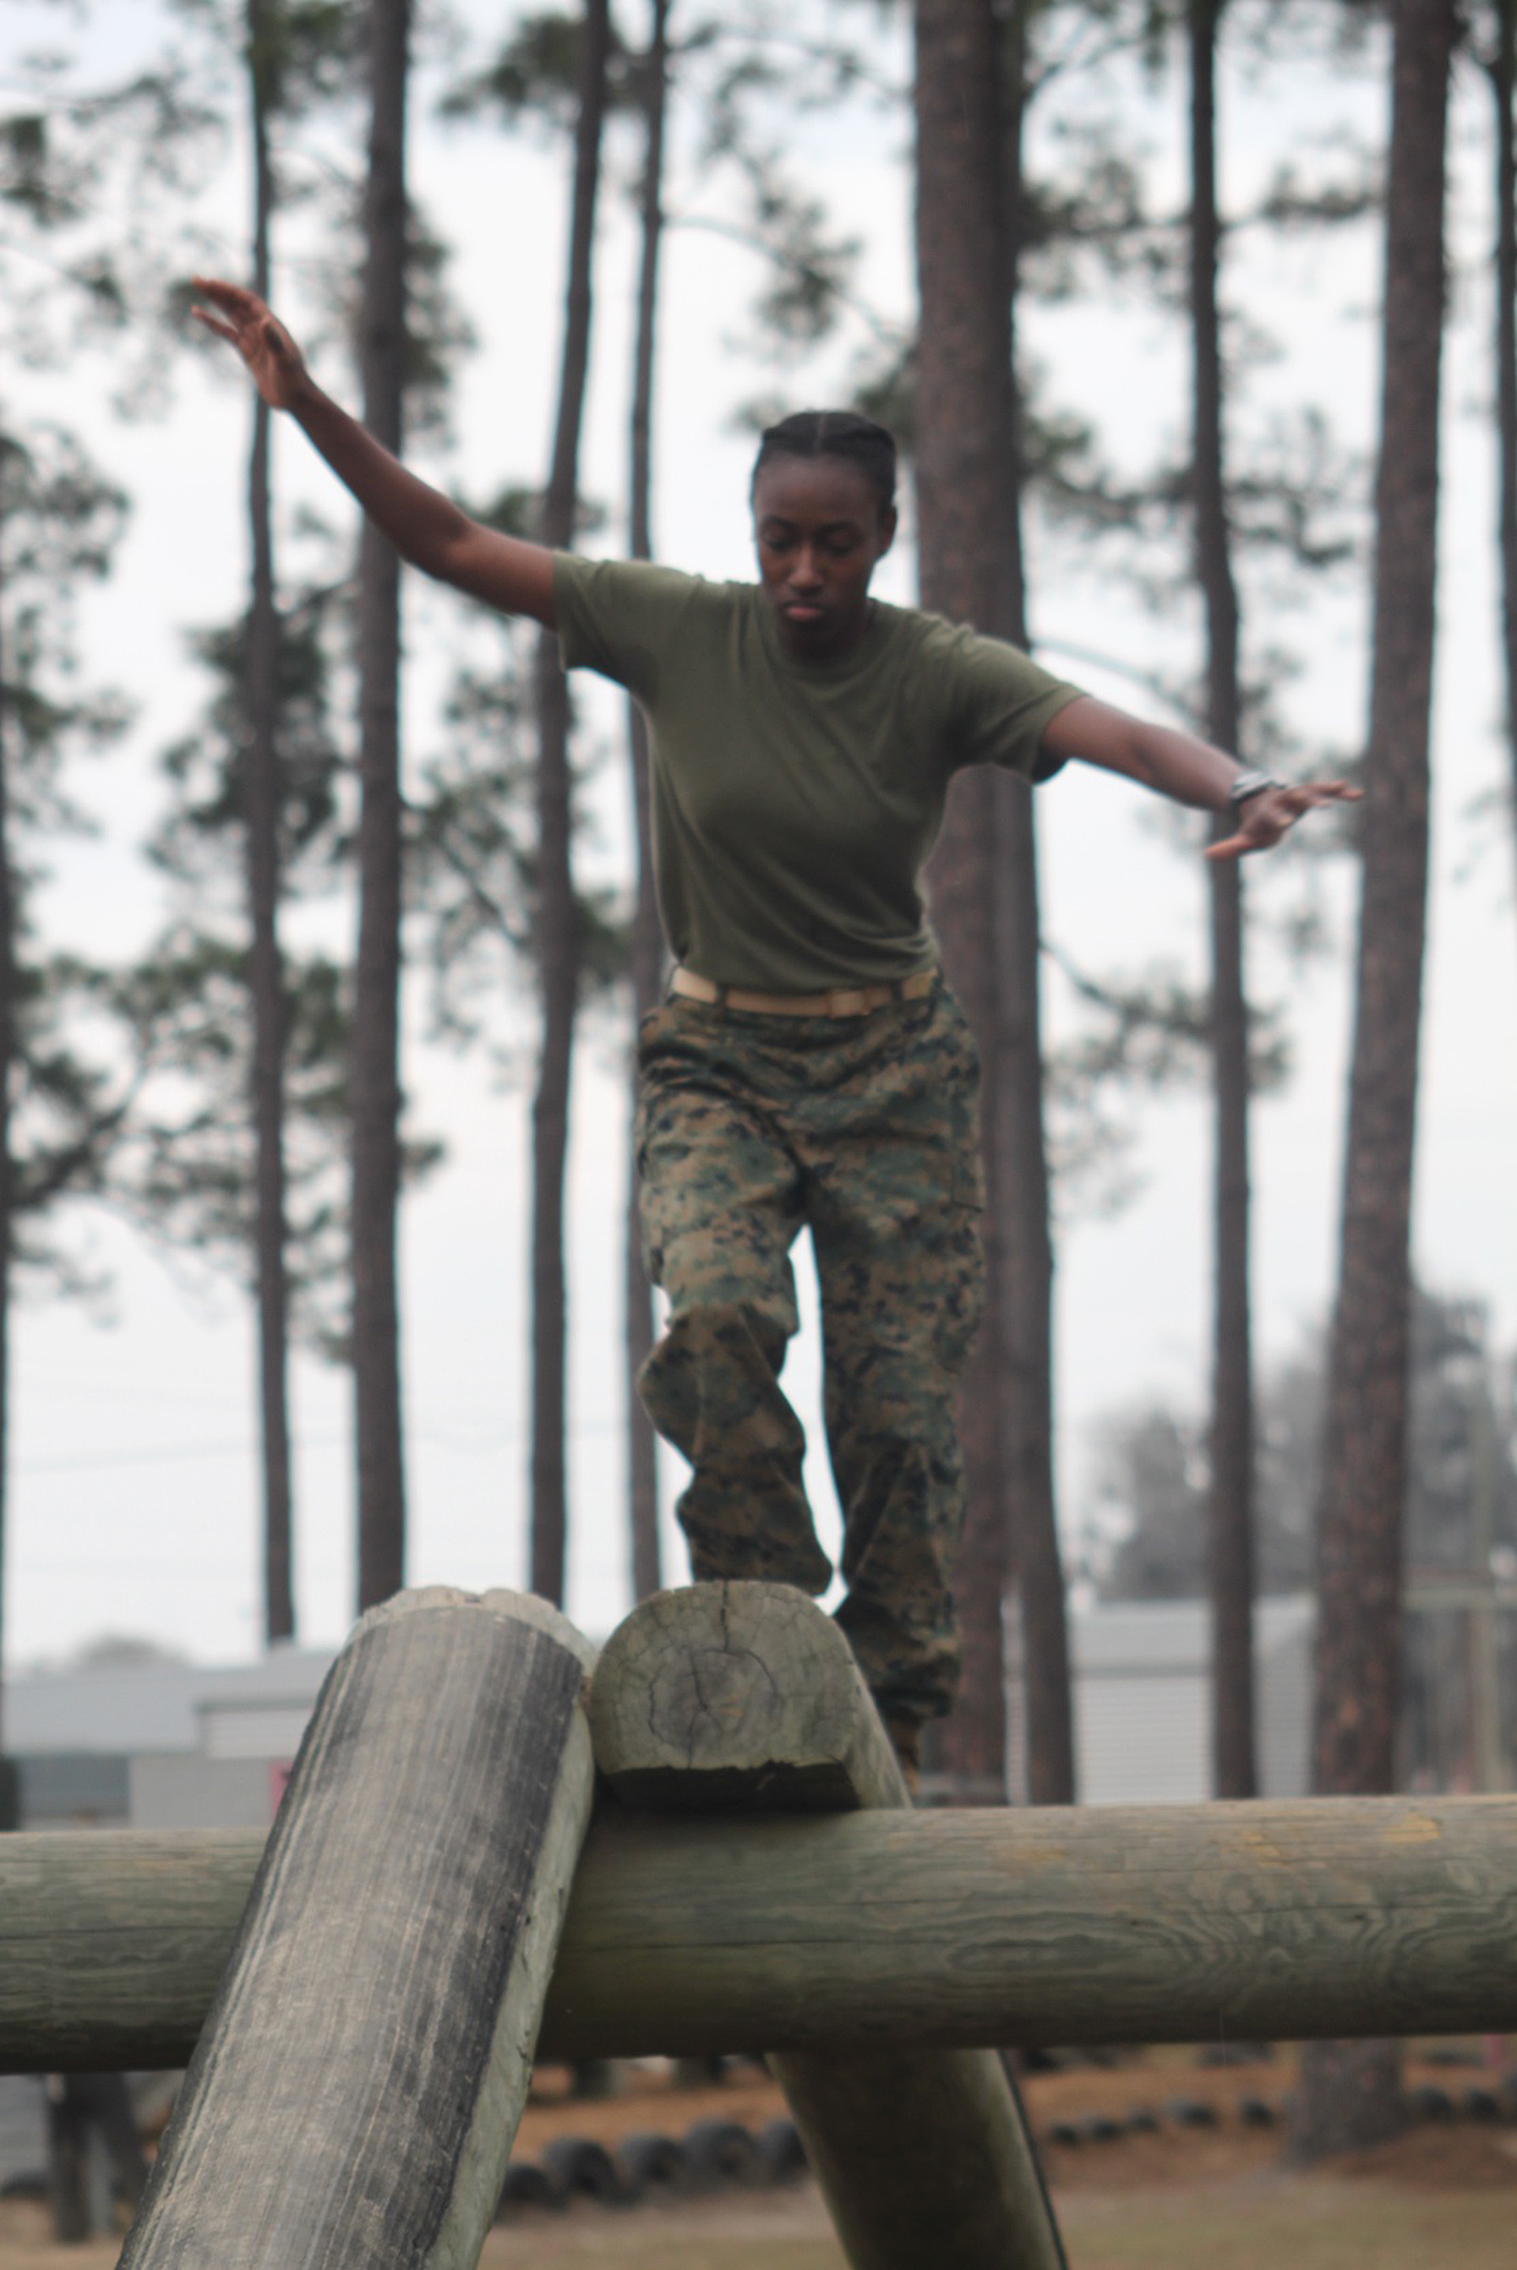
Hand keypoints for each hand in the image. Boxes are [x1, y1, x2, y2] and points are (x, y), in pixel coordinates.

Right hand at [190, 276, 311, 410]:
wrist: (294, 400)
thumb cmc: (293, 380)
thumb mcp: (284, 361)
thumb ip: (274, 342)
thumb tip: (264, 321)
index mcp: (271, 325)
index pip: (247, 301)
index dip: (230, 291)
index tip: (211, 283)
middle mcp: (261, 328)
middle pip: (236, 304)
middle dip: (217, 291)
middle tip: (196, 280)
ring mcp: (253, 339)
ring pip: (230, 315)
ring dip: (214, 301)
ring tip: (197, 287)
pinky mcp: (247, 352)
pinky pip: (227, 333)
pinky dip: (213, 323)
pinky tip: (199, 314)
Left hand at [1207, 779, 1361, 861]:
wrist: (1260, 801)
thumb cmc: (1255, 825)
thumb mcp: (1243, 838)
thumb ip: (1229, 847)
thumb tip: (1207, 855)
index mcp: (1267, 812)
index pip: (1271, 816)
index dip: (1277, 819)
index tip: (1285, 823)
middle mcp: (1283, 800)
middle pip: (1295, 798)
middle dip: (1308, 801)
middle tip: (1322, 805)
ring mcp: (1298, 794)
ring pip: (1313, 789)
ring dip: (1328, 790)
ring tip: (1345, 788)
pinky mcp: (1310, 794)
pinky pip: (1327, 792)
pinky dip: (1341, 793)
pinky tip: (1358, 794)